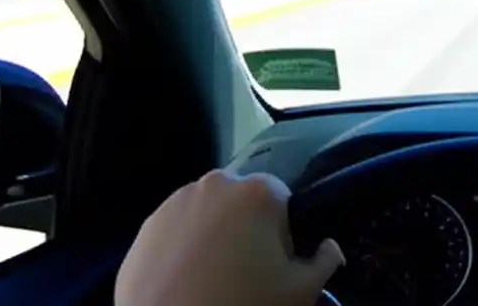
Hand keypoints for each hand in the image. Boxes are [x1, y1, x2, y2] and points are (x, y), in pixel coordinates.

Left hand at [116, 169, 343, 305]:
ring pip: (211, 214)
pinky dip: (186, 246)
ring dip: (217, 235)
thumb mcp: (299, 293)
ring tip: (214, 277)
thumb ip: (324, 262)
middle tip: (247, 272)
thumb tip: (329, 248)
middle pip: (245, 204)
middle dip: (249, 231)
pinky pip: (180, 228)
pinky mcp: (148, 224)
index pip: (284, 201)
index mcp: (259, 192)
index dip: (284, 234)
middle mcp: (217, 184)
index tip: (276, 264)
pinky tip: (187, 278)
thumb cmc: (243, 304)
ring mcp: (177, 201)